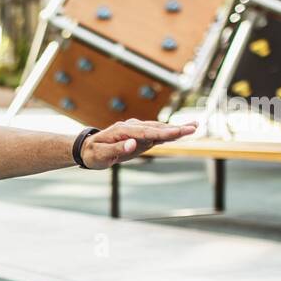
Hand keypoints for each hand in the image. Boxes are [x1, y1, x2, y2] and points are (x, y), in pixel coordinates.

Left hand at [81, 120, 196, 169]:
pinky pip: (154, 133)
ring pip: (157, 128)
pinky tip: (179, 132)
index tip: (178, 133)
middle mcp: (131, 126)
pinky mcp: (138, 134)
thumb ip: (117, 149)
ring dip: (175, 128)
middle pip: (156, 127)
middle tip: (194, 127)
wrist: (86, 149)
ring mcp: (135, 129)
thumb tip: (133, 144)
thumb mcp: (101, 154)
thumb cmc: (93, 154)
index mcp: (123, 130)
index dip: (164, 133)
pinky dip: (167, 132)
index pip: (147, 131)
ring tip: (193, 127)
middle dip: (176, 128)